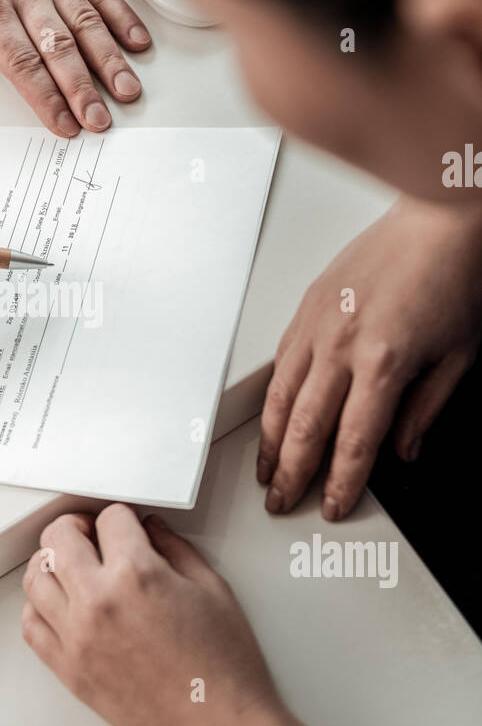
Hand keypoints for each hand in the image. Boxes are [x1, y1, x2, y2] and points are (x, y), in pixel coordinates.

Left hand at [0, 0, 150, 136]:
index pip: (19, 60)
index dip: (44, 96)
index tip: (63, 125)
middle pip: (59, 46)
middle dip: (82, 88)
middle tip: (99, 121)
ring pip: (86, 21)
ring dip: (110, 60)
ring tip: (126, 92)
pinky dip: (122, 18)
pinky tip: (137, 45)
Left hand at [21, 504, 283, 725]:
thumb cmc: (225, 669)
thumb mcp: (213, 591)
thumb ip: (176, 550)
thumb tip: (151, 529)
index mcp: (137, 575)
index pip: (110, 518)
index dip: (123, 518)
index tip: (129, 528)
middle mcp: (98, 601)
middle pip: (58, 538)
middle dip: (78, 528)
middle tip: (94, 537)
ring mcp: (76, 637)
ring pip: (34, 578)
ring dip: (53, 564)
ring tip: (76, 570)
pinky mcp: (68, 670)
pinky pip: (30, 625)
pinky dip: (40, 608)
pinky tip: (64, 607)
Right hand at [258, 196, 481, 519]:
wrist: (440, 219)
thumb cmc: (455, 276)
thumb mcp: (459, 357)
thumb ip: (425, 411)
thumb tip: (402, 449)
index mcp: (384, 363)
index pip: (352, 444)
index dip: (340, 484)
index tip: (332, 507)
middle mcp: (342, 345)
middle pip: (306, 427)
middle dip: (292, 474)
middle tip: (281, 502)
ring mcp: (318, 323)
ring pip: (281, 397)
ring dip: (271, 441)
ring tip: (266, 470)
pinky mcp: (307, 305)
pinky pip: (280, 362)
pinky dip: (274, 397)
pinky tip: (273, 417)